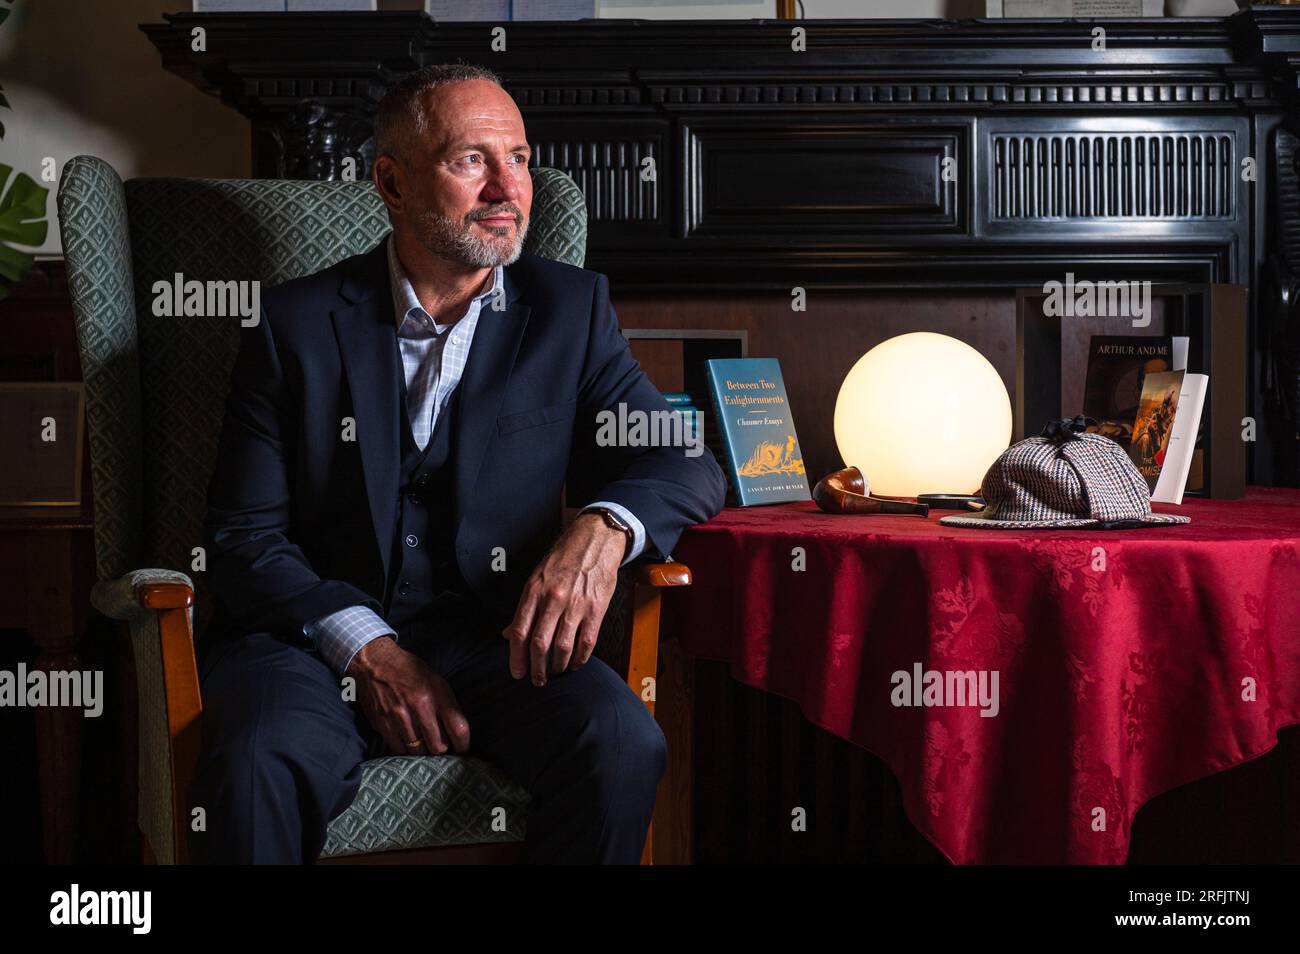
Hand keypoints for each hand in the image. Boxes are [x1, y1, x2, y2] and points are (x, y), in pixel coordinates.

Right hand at [347, 636, 469, 755]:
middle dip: (440, 749)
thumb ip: (446, 704)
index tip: (462, 749)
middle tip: (439, 745)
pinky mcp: (383, 723)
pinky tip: (405, 740)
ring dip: (421, 750)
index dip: (463, 744)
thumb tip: (456, 731)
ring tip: (422, 742)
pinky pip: (398, 748)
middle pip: (437, 746)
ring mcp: (400, 716)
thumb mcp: (435, 680)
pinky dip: (404, 748)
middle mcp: (420, 706)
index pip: (458, 728)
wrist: (375, 662)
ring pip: (417, 750)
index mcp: (437, 694)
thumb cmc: (409, 670)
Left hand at [502, 512, 624, 685]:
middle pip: (539, 644)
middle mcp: (553, 599)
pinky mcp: (596, 609)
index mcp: (534, 591)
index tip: (517, 672)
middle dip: (536, 668)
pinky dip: (579, 658)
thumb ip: (523, 609)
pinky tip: (574, 663)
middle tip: (536, 680)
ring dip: (557, 666)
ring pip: (562, 647)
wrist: (594, 542)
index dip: (516, 657)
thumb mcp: (536, 579)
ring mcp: (576, 605)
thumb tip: (507, 634)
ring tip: (554, 672)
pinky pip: (586, 642)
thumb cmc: (562, 561)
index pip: (520, 631)